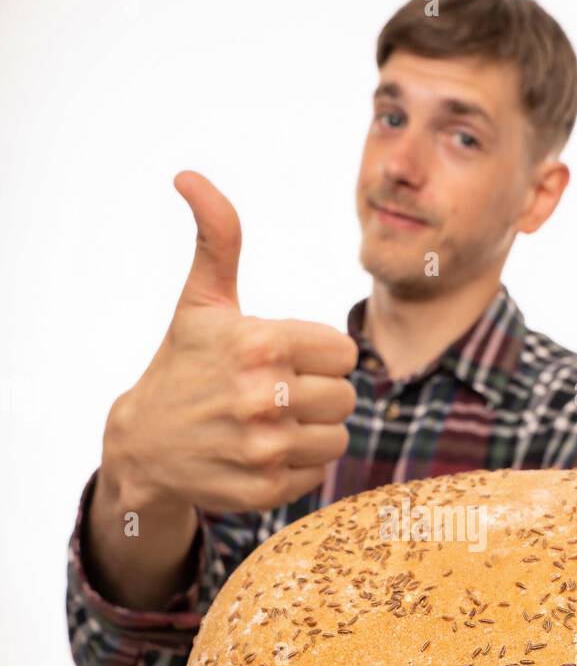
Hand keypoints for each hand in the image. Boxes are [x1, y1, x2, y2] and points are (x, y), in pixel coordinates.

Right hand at [103, 170, 357, 515]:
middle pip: (346, 397)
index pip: (344, 353)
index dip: (319, 356)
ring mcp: (262, 448)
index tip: (287, 359)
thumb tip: (189, 176)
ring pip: (338, 437)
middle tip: (281, 393)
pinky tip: (264, 452)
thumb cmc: (183, 363)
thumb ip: (217, 237)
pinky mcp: (263, 490)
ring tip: (275, 423)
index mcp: (260, 343)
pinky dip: (299, 466)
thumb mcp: (201, 300)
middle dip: (318, 393)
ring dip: (313, 431)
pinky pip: (319, 473)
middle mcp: (263, 396)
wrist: (142, 443)